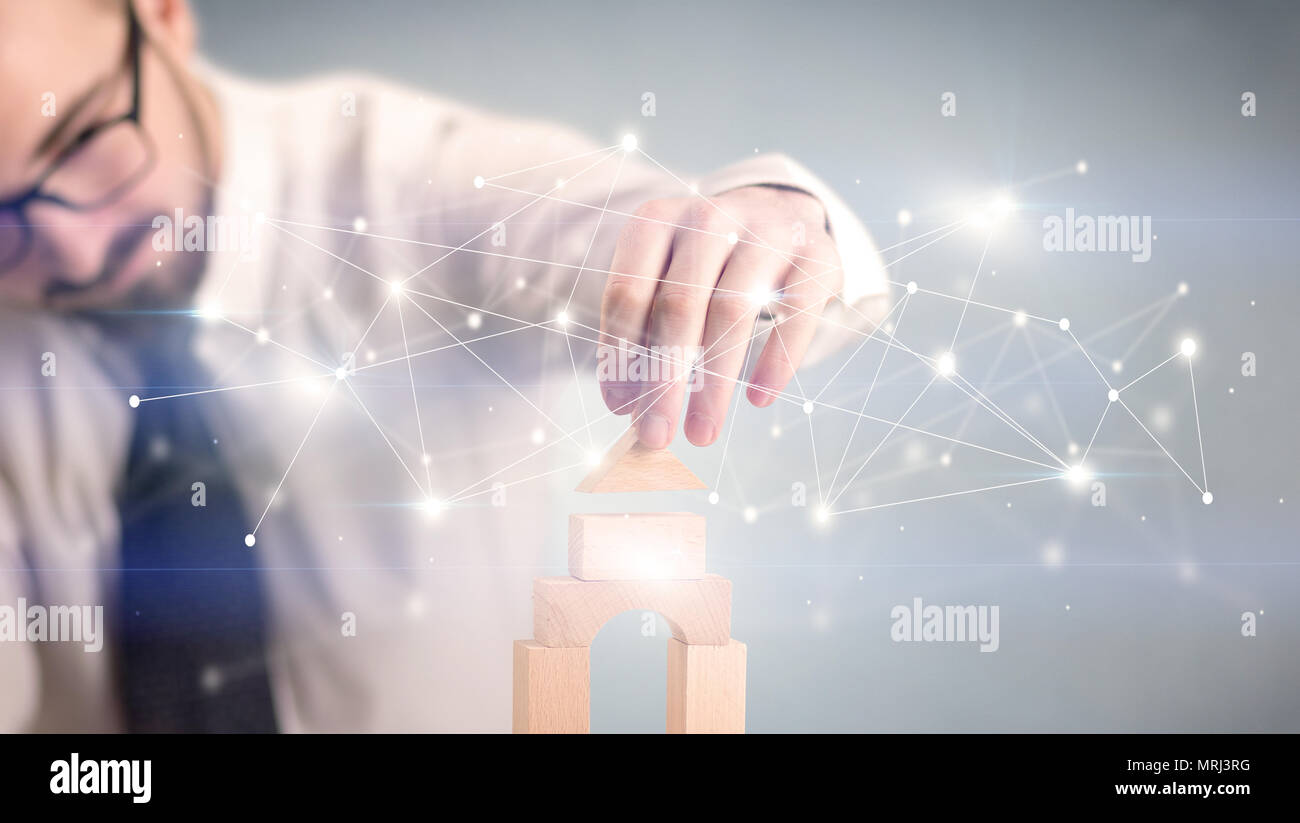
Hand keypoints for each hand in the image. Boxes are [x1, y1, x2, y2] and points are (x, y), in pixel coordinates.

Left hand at [597, 185, 843, 448]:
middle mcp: (709, 219)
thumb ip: (642, 335)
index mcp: (656, 221)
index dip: (618, 355)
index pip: (627, 291)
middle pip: (678, 306)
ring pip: (732, 313)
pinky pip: (795, 315)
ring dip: (714, 384)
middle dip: (664, 381)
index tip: (620, 409)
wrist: (778, 215)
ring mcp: (765, 232)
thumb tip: (627, 408)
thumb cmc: (705, 266)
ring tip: (702, 433)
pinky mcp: (815, 255)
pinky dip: (776, 362)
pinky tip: (758, 400)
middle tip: (656, 436)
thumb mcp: (664, 281)